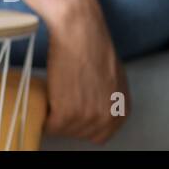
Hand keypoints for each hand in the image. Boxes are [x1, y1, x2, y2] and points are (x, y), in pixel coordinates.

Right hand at [42, 0, 129, 143]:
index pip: (101, 135)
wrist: (81, 32)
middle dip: (69, 118)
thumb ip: (108, 101)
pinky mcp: (68, 114)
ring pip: (63, 130)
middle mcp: (109, 117)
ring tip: (61, 89)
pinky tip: (52, 92)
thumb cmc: (95, 49)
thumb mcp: (113, 80)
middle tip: (65, 96)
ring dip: (56, 114)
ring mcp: (89, 117)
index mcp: (123, 110)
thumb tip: (96, 111)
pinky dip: (45, 112)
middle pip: (80, 134)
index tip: (77, 109)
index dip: (85, 122)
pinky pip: (49, 126)